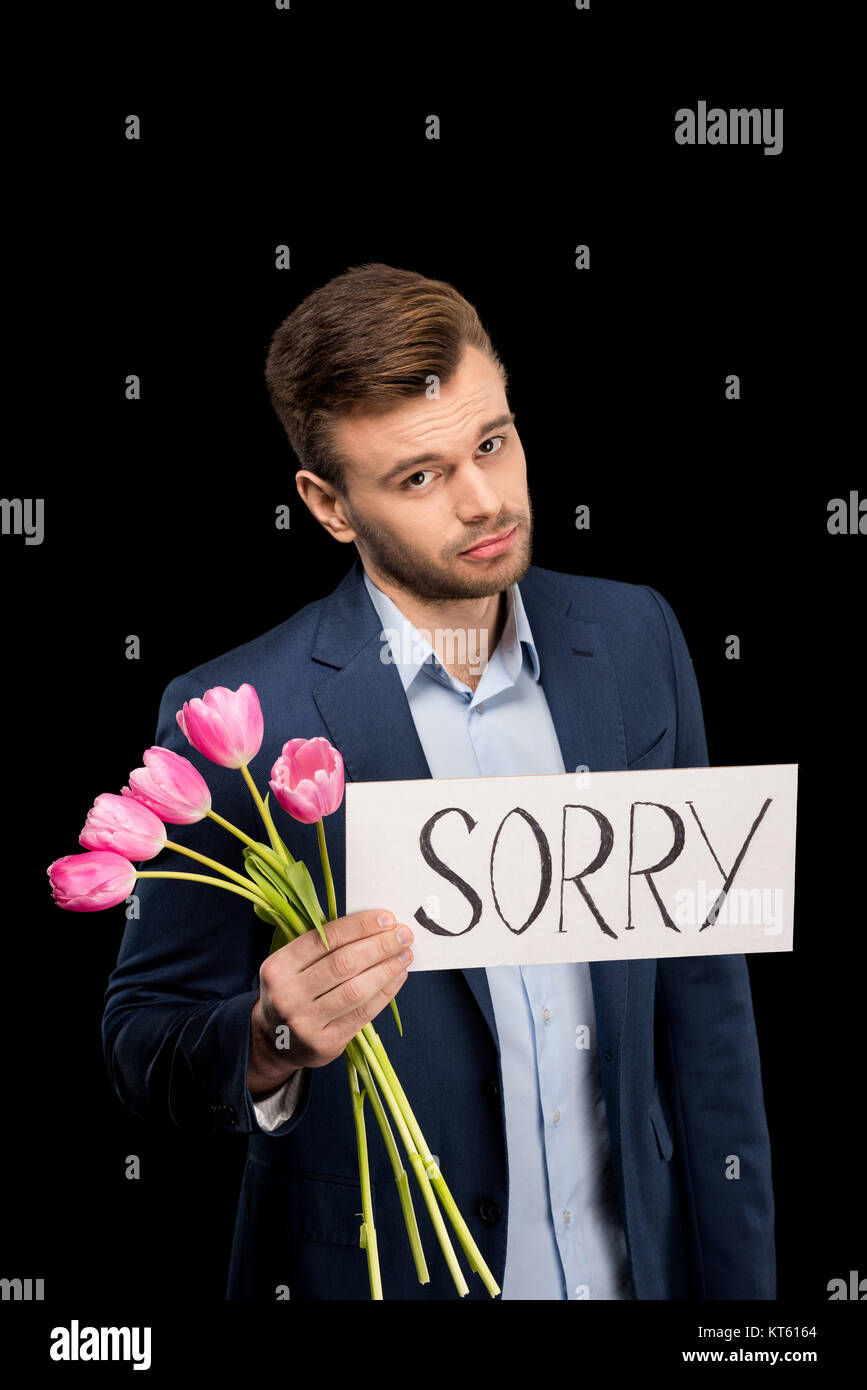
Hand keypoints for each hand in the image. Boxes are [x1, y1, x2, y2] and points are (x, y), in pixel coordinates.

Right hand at [247, 910, 412, 1093]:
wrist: (275, 1041)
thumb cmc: (292, 992)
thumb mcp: (292, 966)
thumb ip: (324, 947)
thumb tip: (374, 926)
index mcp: (278, 967)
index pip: (325, 939)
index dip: (359, 926)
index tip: (387, 918)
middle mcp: (288, 995)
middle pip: (343, 963)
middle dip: (379, 945)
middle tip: (404, 934)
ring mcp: (305, 1022)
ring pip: (356, 990)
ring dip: (386, 969)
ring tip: (405, 955)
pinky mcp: (325, 1044)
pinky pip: (362, 1013)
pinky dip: (385, 993)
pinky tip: (397, 978)